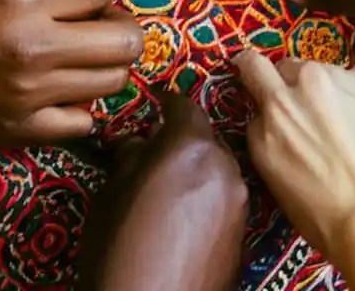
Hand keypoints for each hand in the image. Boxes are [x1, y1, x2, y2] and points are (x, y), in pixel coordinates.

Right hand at [0, 0, 140, 145]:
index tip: (82, 2)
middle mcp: (35, 45)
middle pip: (126, 42)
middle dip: (120, 31)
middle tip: (99, 30)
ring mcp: (29, 93)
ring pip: (112, 82)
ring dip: (103, 68)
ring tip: (76, 60)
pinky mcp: (18, 130)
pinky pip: (83, 123)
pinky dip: (80, 107)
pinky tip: (58, 93)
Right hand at [78, 93, 247, 290]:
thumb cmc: (120, 250)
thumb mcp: (110, 193)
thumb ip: (129, 157)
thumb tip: (138, 143)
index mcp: (190, 149)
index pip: (183, 107)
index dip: (167, 103)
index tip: (156, 103)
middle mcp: (224, 169)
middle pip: (205, 140)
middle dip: (181, 143)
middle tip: (153, 155)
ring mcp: (239, 204)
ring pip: (218, 171)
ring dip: (196, 172)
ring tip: (166, 192)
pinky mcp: (244, 235)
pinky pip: (225, 202)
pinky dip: (206, 201)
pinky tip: (182, 221)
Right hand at [234, 50, 354, 269]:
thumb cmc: (327, 217)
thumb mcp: (276, 180)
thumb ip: (268, 138)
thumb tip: (276, 125)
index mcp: (269, 118)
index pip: (251, 76)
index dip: (259, 88)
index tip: (264, 93)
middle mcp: (295, 89)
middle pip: (280, 65)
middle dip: (286, 82)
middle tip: (302, 109)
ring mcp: (332, 79)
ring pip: (316, 70)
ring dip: (320, 88)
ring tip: (340, 120)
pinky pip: (349, 77)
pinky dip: (351, 93)